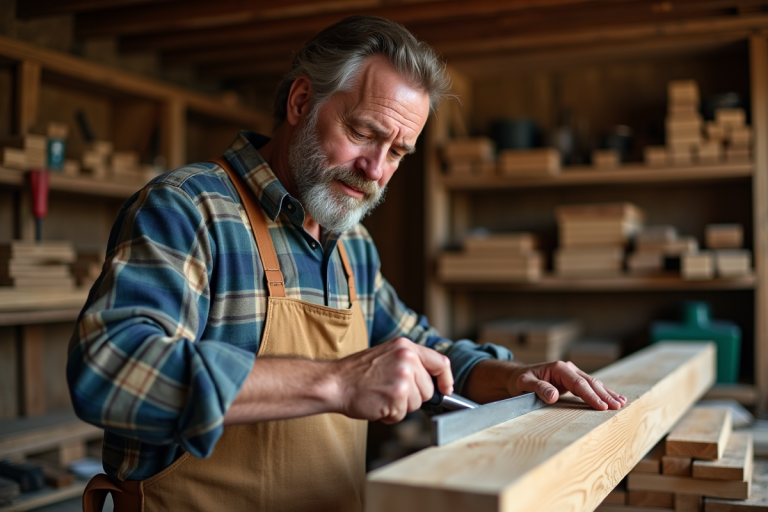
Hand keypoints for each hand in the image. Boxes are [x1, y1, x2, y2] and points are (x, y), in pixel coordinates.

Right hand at [331, 337, 452, 423]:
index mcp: (406, 346)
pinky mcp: (396, 395)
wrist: (335, 382)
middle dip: (413, 397)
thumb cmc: (358, 374)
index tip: (445, 389)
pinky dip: (390, 415)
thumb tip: (434, 382)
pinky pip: (402, 414)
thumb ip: (410, 363)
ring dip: (400, 406)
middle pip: (429, 389)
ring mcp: (403, 376)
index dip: (446, 379)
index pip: (441, 362)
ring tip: (381, 395)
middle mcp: (407, 358)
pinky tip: (377, 403)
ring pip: (417, 404)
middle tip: (390, 391)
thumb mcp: (388, 356)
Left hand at [510, 360, 626, 409]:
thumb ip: (539, 388)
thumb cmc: (520, 380)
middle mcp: (568, 369)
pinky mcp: (574, 381)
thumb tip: (554, 395)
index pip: (578, 383)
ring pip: (594, 384)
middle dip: (604, 395)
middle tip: (617, 407)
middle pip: (590, 382)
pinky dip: (603, 393)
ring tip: (622, 403)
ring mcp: (572, 374)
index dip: (590, 395)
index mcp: (558, 368)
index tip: (602, 406)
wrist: (516, 376)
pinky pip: (590, 387)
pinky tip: (615, 399)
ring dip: (607, 394)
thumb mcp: (524, 383)